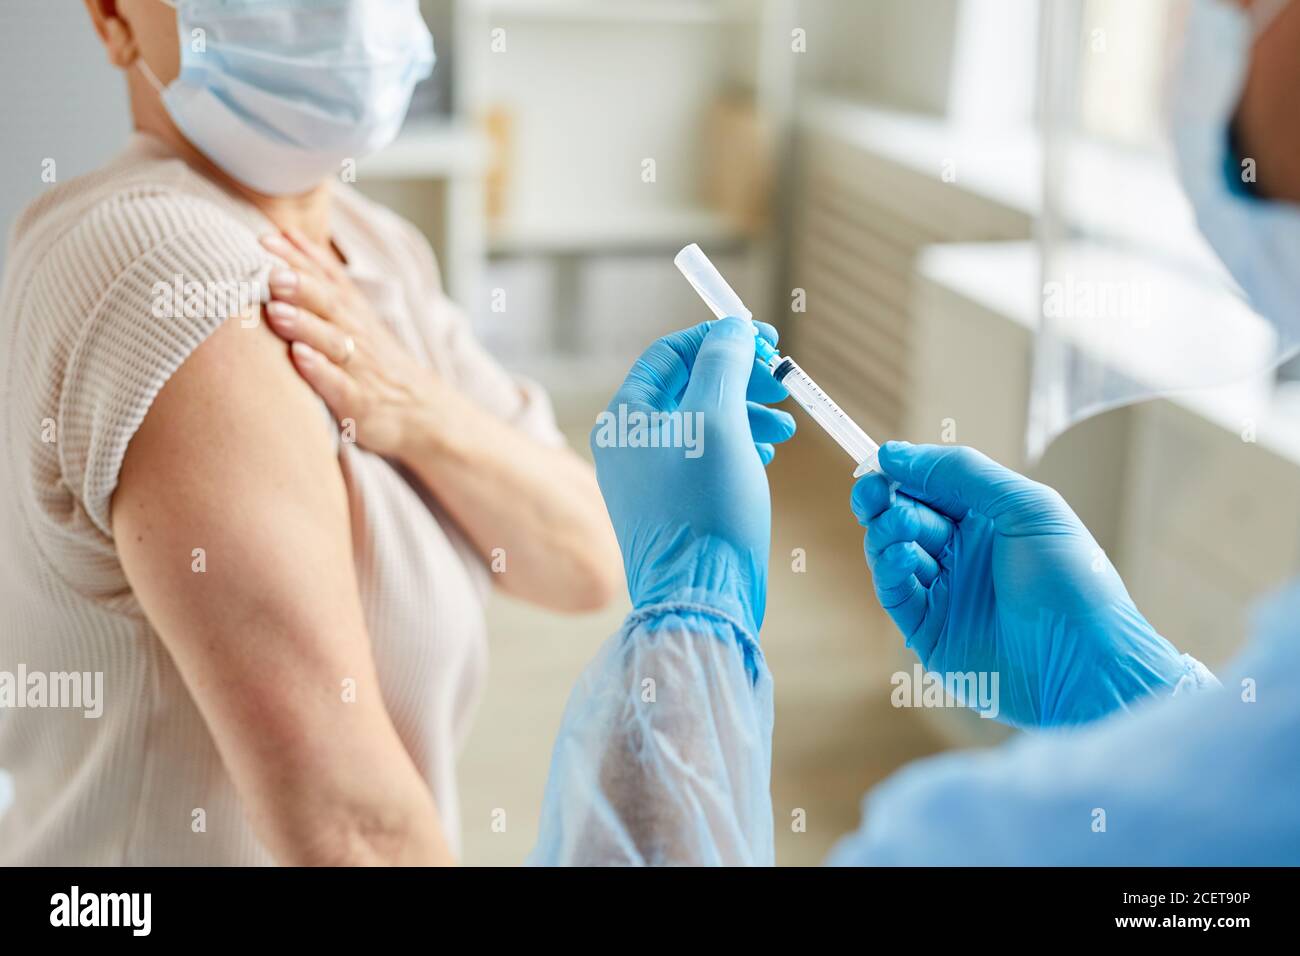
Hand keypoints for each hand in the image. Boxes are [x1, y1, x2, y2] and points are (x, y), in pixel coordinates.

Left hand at [260, 230, 430, 456]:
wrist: (422, 412)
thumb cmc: (376, 364)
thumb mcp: (356, 319)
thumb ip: (324, 285)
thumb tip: (287, 243)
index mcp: (352, 313)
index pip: (326, 278)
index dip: (299, 257)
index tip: (265, 237)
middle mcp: (356, 334)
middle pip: (329, 304)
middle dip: (301, 285)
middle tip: (271, 271)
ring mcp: (359, 368)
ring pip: (332, 341)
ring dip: (305, 324)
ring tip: (277, 311)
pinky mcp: (359, 402)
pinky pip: (339, 384)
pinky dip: (320, 370)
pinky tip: (300, 358)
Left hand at [593, 318, 794, 635]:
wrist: (700, 597)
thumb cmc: (705, 508)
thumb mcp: (718, 421)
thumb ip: (723, 363)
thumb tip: (732, 327)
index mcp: (624, 419)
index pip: (669, 355)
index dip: (719, 338)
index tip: (767, 340)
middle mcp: (628, 446)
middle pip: (688, 387)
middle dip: (740, 379)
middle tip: (782, 385)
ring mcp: (648, 478)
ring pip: (702, 423)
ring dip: (747, 413)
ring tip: (785, 428)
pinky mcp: (672, 506)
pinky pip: (705, 458)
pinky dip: (738, 446)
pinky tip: (766, 455)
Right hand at [851, 442, 1190, 726]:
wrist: (1085, 664)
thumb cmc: (1072, 580)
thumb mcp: (1026, 507)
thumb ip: (962, 473)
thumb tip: (894, 453)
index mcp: (989, 520)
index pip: (931, 486)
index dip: (903, 472)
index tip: (880, 461)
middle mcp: (964, 553)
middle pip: (905, 514)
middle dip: (885, 499)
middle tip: (872, 491)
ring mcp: (944, 592)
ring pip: (892, 551)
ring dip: (886, 531)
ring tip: (898, 525)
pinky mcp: (928, 630)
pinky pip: (893, 591)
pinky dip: (888, 567)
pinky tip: (901, 554)